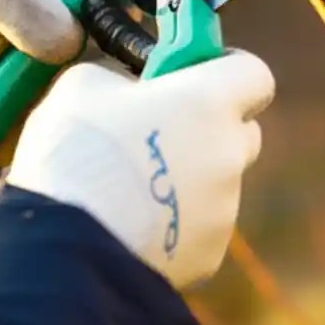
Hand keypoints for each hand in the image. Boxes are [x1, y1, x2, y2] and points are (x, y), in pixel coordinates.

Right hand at [6, 52, 273, 288]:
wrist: (70, 243)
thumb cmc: (77, 149)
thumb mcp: (84, 85)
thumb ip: (121, 80)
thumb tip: (128, 93)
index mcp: (209, 100)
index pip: (254, 74)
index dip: (226, 71)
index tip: (195, 75)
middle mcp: (229, 152)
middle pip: (242, 132)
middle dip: (210, 127)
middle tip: (161, 131)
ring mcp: (225, 208)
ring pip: (217, 183)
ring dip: (187, 179)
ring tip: (129, 191)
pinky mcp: (210, 253)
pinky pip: (199, 227)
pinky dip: (174, 222)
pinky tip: (132, 226)